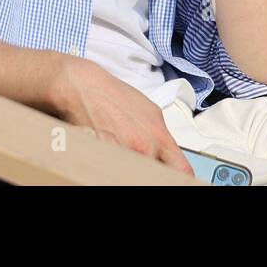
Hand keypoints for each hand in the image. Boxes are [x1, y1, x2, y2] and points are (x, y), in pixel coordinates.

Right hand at [49, 56, 192, 174]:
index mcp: (159, 135)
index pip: (182, 170)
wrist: (83, 87)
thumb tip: (167, 155)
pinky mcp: (102, 157)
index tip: (176, 179)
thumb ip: (160, 137)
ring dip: (132, 168)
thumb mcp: (149, 112)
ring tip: (123, 155)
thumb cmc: (113, 96)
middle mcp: (144, 146)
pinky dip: (114, 166)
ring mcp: (123, 153)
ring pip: (136, 173)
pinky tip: (108, 154)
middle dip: (153, 171)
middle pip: (157, 174)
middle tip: (145, 163)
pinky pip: (114, 170)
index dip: (180, 178)